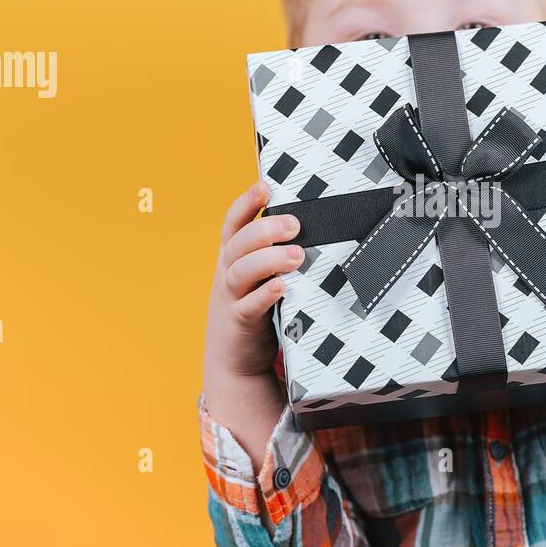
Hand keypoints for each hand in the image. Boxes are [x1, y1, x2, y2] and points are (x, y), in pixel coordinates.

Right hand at [201, 181, 304, 465]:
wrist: (235, 359)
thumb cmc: (255, 306)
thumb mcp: (258, 277)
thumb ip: (274, 253)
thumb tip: (318, 224)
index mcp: (232, 255)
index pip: (233, 222)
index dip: (246, 202)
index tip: (266, 186)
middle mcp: (227, 272)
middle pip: (239, 243)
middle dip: (265, 230)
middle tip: (295, 224)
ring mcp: (231, 298)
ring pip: (242, 272)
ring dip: (269, 260)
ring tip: (297, 255)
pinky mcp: (240, 323)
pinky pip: (249, 306)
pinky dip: (265, 295)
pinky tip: (284, 287)